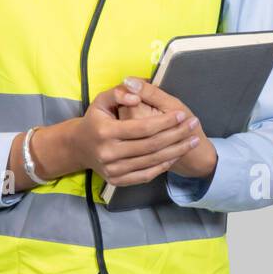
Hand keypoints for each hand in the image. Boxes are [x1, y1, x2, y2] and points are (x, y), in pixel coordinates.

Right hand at [69, 83, 201, 186]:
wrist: (79, 147)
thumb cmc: (96, 120)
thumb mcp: (102, 100)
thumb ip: (118, 92)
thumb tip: (136, 95)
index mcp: (105, 131)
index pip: (143, 128)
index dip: (165, 122)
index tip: (182, 115)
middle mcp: (108, 153)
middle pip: (151, 146)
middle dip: (176, 135)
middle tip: (193, 126)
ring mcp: (113, 169)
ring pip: (152, 161)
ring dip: (176, 151)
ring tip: (193, 140)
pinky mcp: (117, 181)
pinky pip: (146, 175)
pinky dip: (164, 166)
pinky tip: (177, 155)